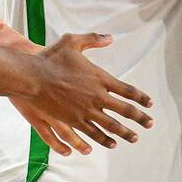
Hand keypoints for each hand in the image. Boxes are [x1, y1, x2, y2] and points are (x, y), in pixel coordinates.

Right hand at [12, 33, 152, 155]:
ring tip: (134, 138)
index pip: (127, 90)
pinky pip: (93, 133)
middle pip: (125, 110)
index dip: (140, 98)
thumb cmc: (50, 58)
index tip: (149, 104)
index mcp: (100, 78)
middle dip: (139, 118)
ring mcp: (86, 110)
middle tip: (150, 124)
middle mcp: (97, 96)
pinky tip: (110, 144)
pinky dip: (104, 139)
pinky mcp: (73, 120)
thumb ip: (93, 39)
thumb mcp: (72, 42)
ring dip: (125, 132)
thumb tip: (110, 37)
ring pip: (111, 125)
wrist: (32, 77)